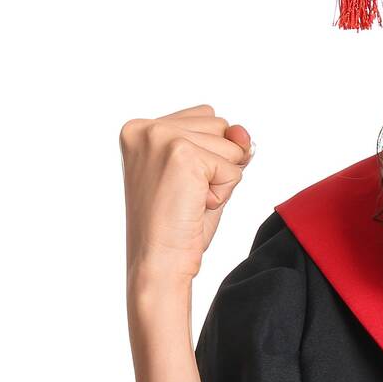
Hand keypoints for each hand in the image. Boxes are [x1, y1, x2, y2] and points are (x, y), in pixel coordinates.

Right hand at [120, 103, 252, 285]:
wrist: (159, 263)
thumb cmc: (175, 225)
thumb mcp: (203, 174)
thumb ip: (224, 145)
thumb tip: (243, 132)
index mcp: (139, 128)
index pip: (206, 118)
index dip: (208, 155)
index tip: (177, 184)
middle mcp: (145, 128)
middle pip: (221, 126)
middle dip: (216, 164)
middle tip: (185, 194)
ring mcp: (161, 137)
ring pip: (231, 146)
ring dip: (221, 179)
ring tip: (189, 199)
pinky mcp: (182, 154)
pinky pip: (234, 168)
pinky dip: (224, 192)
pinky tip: (195, 205)